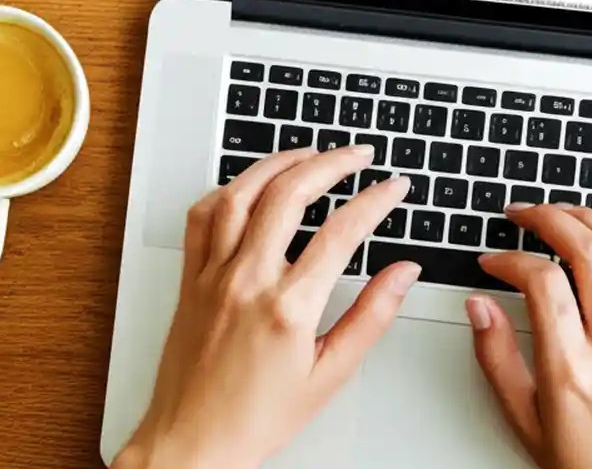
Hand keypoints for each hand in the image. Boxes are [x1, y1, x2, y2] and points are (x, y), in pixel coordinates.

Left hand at [113, 146, 419, 468]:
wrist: (191, 445)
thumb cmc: (255, 420)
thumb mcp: (330, 375)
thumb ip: (371, 317)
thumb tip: (402, 274)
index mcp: (287, 308)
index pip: (342, 232)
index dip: (375, 201)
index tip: (393, 188)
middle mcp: (246, 282)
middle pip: (290, 195)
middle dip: (331, 163)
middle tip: (357, 155)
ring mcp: (212, 276)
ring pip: (241, 195)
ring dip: (278, 163)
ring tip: (308, 152)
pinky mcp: (189, 281)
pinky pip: (201, 218)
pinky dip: (226, 191)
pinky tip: (248, 185)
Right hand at [467, 204, 591, 468]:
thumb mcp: (526, 422)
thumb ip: (498, 360)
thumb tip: (479, 308)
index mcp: (573, 370)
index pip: (542, 283)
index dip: (510, 259)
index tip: (492, 261)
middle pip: (589, 253)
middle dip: (549, 218)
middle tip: (522, 213)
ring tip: (567, 213)